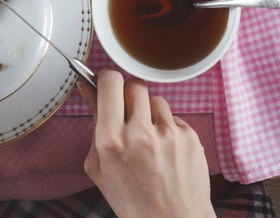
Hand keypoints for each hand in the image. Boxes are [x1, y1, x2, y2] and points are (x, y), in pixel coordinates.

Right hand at [80, 70, 212, 217]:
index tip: (105, 84)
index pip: (110, 83)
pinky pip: (174, 118)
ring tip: (149, 140)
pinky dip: (168, 129)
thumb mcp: (99, 168)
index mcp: (111, 141)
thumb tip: (89, 90)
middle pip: (134, 85)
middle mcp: (141, 134)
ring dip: (150, 113)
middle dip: (128, 94)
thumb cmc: (133, 200)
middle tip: (127, 113)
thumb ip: (95, 126)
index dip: (105, 79)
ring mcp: (169, 135)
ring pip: (156, 100)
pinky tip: (165, 151)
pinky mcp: (190, 137)